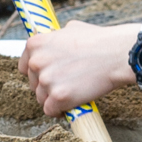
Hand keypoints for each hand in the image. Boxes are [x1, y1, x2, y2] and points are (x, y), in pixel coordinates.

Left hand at [19, 21, 136, 115]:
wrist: (117, 54)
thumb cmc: (99, 40)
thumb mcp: (71, 29)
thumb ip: (56, 39)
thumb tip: (54, 43)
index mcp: (36, 44)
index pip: (25, 66)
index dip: (38, 73)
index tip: (49, 76)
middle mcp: (37, 61)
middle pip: (34, 84)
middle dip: (48, 86)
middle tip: (67, 84)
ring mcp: (47, 80)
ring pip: (42, 99)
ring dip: (54, 99)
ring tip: (72, 95)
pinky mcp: (58, 97)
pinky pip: (51, 111)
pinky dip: (59, 111)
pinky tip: (70, 106)